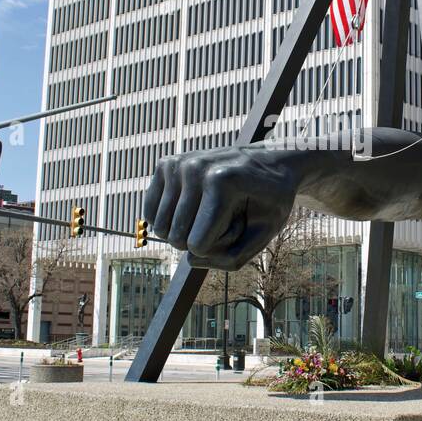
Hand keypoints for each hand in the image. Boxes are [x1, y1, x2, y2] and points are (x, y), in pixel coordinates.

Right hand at [143, 147, 297, 269]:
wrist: (270, 161)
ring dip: (188, 228)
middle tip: (228, 214)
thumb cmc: (271, 199)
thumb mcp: (266, 234)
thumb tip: (190, 259)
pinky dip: (170, 219)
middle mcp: (195, 168)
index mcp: (222, 182)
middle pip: (177, 239)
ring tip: (213, 207)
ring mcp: (178, 164)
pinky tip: (193, 205)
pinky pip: (150, 213)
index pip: (197, 245)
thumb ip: (233, 259)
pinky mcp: (165, 164)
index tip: (242, 220)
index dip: (221, 245)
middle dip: (203, 238)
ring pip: (161, 229)